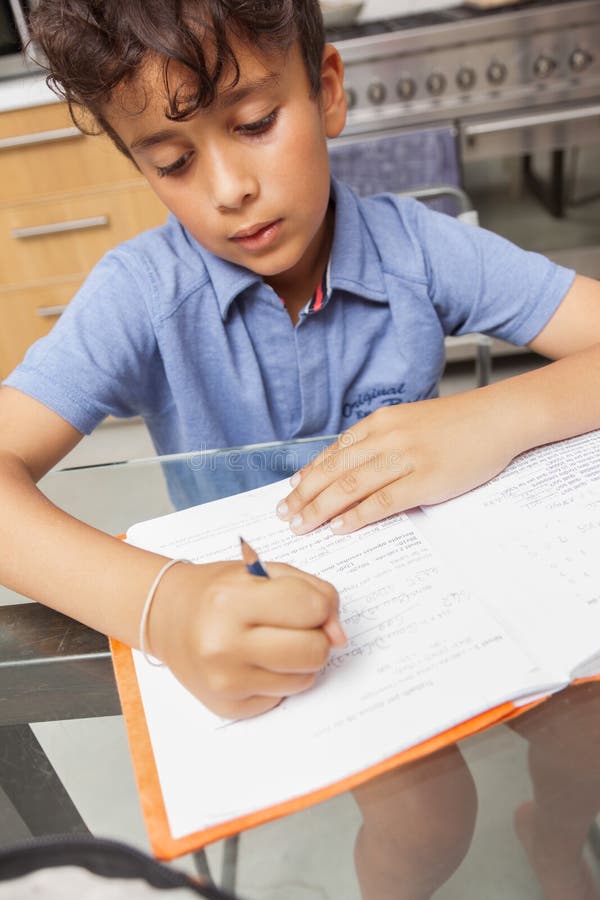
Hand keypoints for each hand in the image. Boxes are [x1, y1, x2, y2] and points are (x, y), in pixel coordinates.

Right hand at [149, 560, 344, 718]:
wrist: (168, 617)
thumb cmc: (219, 590)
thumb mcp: (265, 571)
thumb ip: (312, 591)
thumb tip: (339, 636)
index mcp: (231, 602)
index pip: (313, 608)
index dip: (320, 604)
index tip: (305, 602)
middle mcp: (224, 646)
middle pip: (314, 651)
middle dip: (315, 636)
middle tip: (292, 625)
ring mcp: (226, 682)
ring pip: (305, 678)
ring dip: (298, 659)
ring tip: (270, 640)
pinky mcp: (230, 708)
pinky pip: (284, 696)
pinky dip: (279, 678)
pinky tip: (254, 660)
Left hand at [277, 392, 518, 534]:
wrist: (497, 418)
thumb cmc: (456, 424)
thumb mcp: (409, 423)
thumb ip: (381, 442)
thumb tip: (351, 469)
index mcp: (380, 422)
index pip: (334, 453)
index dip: (309, 475)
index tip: (291, 491)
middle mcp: (386, 437)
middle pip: (333, 470)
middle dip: (304, 496)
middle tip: (285, 515)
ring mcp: (405, 457)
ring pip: (350, 486)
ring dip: (320, 509)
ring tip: (302, 525)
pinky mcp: (425, 479)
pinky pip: (382, 501)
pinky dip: (356, 516)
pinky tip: (339, 527)